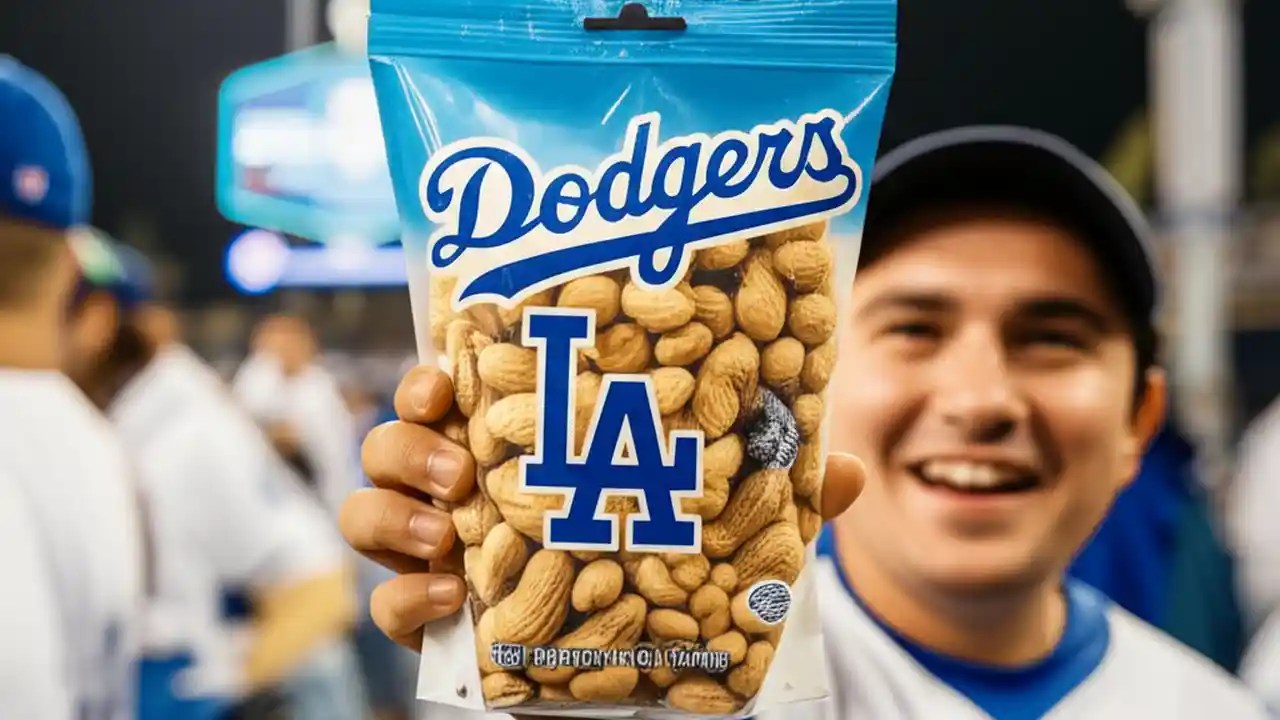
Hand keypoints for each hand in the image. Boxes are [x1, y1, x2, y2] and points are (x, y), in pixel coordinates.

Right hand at [339, 365, 865, 652]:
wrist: (641, 682)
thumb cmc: (667, 576)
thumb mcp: (724, 528)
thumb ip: (773, 500)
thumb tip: (846, 468)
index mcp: (519, 446)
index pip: (460, 390)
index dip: (439, 373)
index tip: (447, 373)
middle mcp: (467, 494)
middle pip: (398, 442)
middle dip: (408, 441)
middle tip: (456, 463)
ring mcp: (442, 556)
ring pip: (368, 513)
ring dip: (390, 513)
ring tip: (442, 531)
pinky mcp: (436, 623)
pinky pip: (387, 606)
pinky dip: (401, 600)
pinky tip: (447, 597)